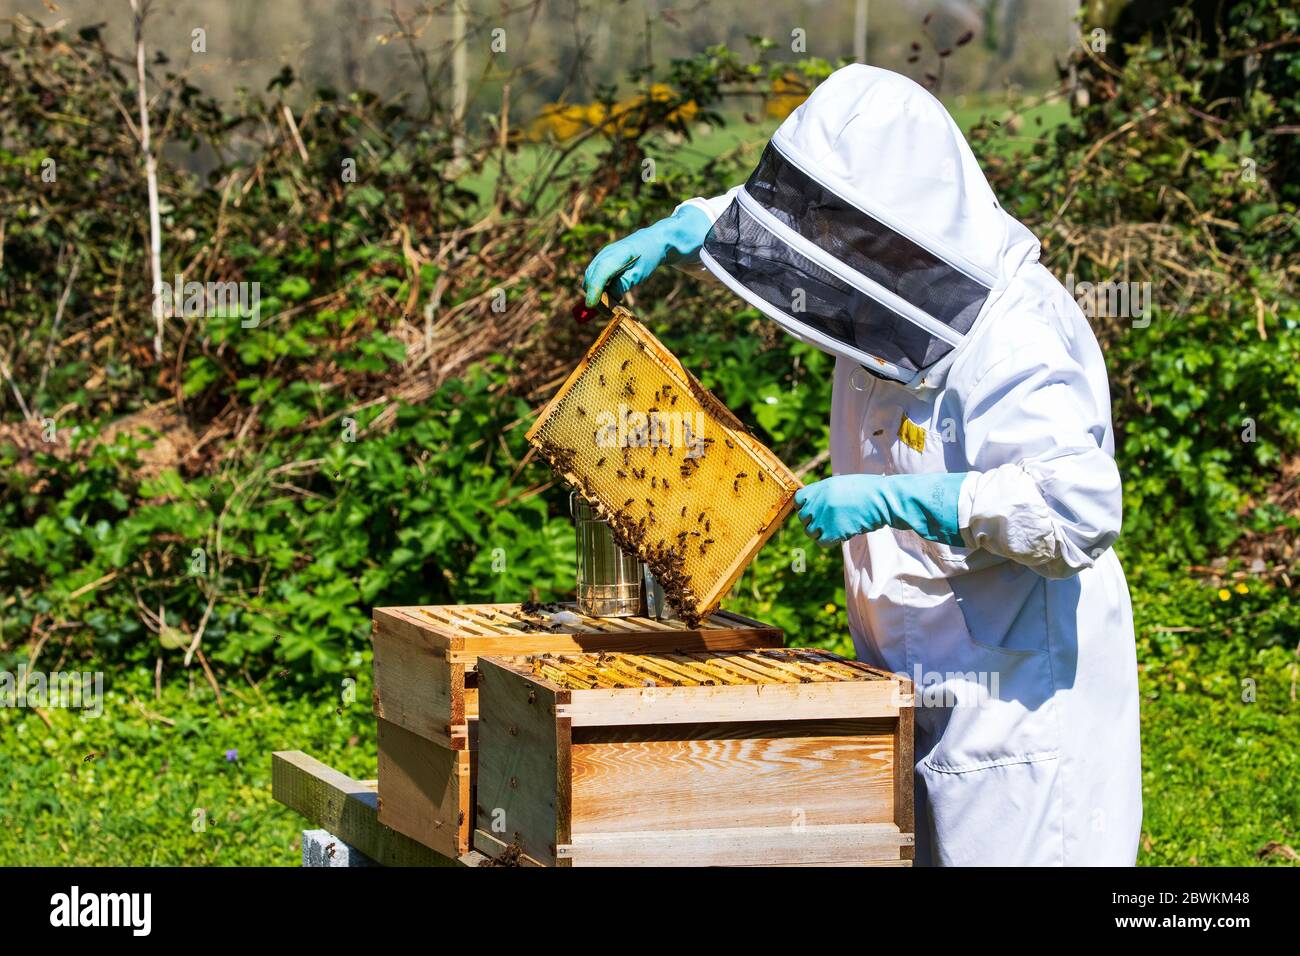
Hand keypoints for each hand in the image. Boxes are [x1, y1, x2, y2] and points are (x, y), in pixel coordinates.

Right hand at [582, 205, 711, 306]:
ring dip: (595, 292)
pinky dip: (598, 286)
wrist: (651, 241)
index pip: (600, 272)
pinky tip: (609, 294)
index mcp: (617, 254)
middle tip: (606, 312)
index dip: (594, 289)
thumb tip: (610, 296)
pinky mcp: (602, 259)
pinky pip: (594, 275)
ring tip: (609, 305)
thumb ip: (623, 284)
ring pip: (590, 277)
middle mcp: (606, 253)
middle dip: (594, 295)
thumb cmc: (647, 257)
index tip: (591, 305)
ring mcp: (602, 255)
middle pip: (591, 277)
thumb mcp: (639, 273)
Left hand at [794, 473, 968, 546]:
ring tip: (838, 527)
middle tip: (829, 521)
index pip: (798, 500)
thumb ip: (825, 493)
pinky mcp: (831, 532)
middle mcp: (818, 502)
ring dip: (822, 532)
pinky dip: (830, 541)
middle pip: (803, 518)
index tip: (814, 510)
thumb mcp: (842, 484)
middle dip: (813, 521)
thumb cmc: (868, 491)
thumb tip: (814, 504)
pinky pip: (821, 542)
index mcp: (820, 488)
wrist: (883, 500)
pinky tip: (842, 534)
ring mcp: (823, 518)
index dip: (804, 506)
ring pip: (810, 532)